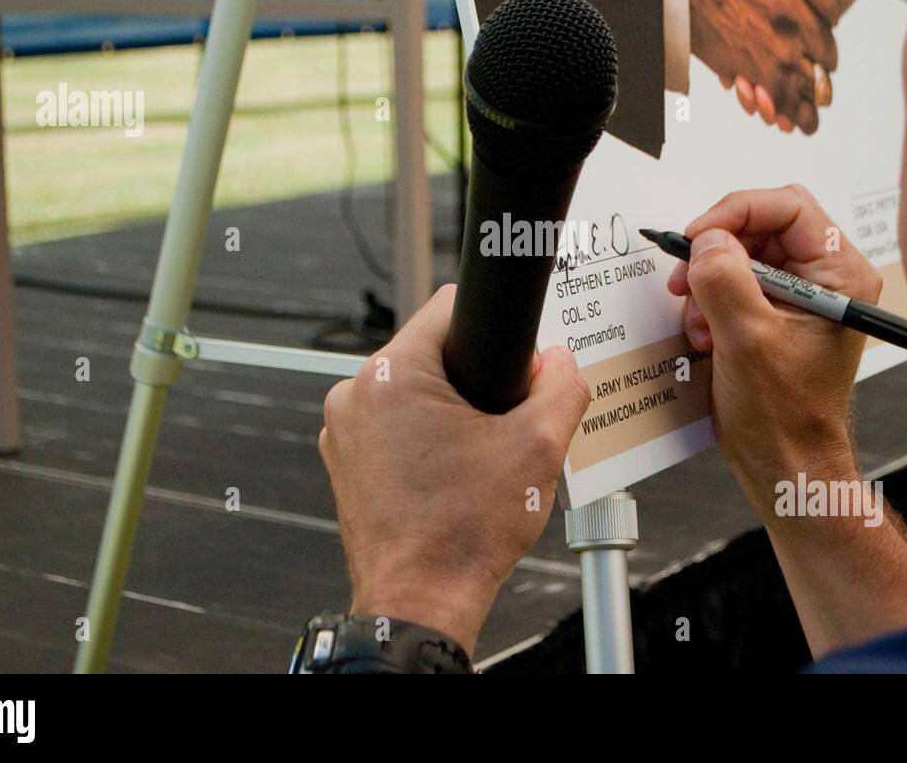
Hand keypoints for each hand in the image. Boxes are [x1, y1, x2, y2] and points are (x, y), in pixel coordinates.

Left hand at [318, 286, 589, 654]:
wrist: (420, 601)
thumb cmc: (461, 534)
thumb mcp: (538, 448)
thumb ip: (562, 387)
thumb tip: (561, 363)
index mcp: (392, 375)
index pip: (451, 306)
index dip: (496, 330)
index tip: (513, 364)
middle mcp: (355, 394)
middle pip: (433, 352)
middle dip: (476, 378)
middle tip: (502, 423)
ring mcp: (344, 431)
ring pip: (415, 391)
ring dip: (450, 410)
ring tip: (479, 455)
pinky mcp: (347, 461)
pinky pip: (395, 425)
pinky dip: (426, 439)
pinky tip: (454, 473)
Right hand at [666, 186, 880, 512]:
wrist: (786, 465)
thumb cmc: (784, 417)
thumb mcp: (747, 341)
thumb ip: (725, 280)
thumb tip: (706, 239)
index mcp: (840, 275)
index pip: (788, 206)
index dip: (736, 212)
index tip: (697, 237)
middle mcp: (825, 278)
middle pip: (760, 227)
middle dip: (717, 253)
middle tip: (686, 280)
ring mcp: (800, 296)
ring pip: (740, 255)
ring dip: (709, 284)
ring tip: (701, 325)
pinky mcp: (775, 313)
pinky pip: (733, 283)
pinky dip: (710, 303)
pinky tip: (706, 337)